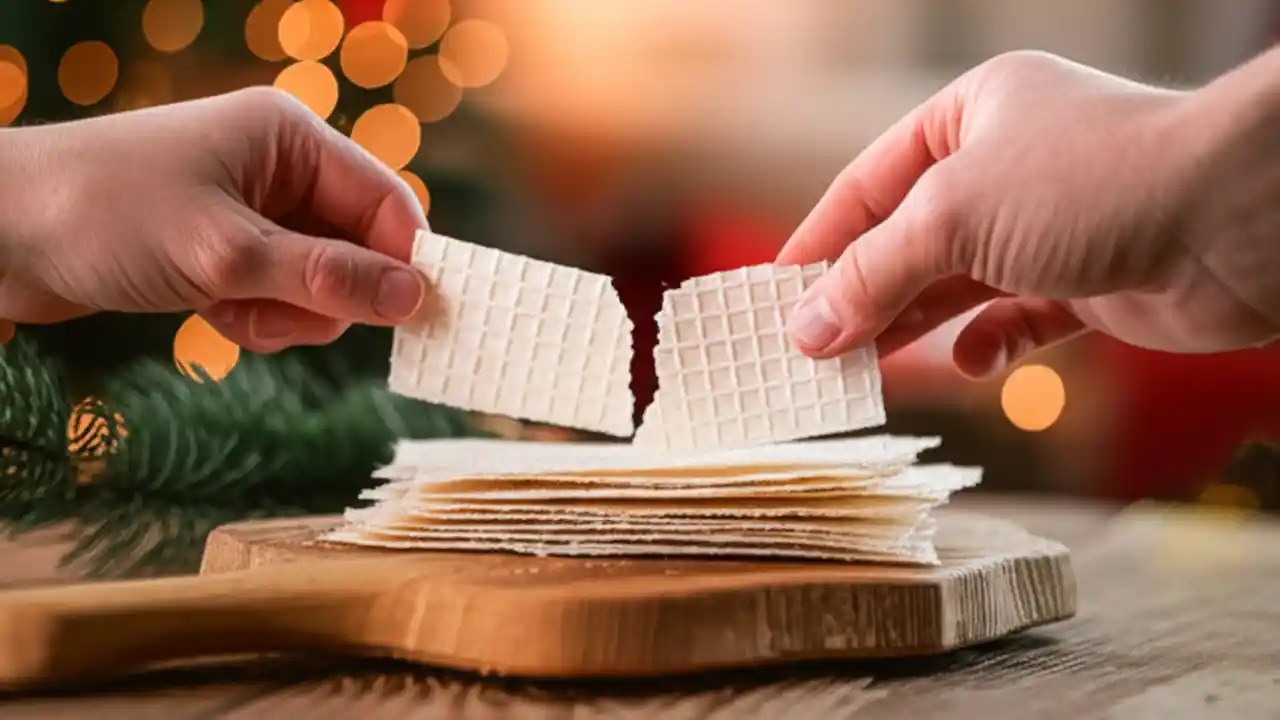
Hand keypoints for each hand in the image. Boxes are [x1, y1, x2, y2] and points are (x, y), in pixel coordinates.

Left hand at [0, 87, 428, 352]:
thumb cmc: (107, 215)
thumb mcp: (227, 253)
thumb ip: (327, 278)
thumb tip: (415, 299)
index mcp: (291, 138)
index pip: (388, 203)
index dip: (408, 263)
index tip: (419, 322)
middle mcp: (280, 169)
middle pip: (359, 248)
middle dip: (331, 297)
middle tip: (283, 315)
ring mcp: (253, 210)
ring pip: (321, 282)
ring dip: (291, 315)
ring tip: (235, 315)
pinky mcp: (227, 249)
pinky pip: (281, 296)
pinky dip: (259, 319)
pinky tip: (215, 318)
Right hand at [780, 49, 1279, 376]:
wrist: (1237, 220)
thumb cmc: (1095, 181)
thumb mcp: (953, 216)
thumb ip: (872, 274)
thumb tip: (805, 329)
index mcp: (972, 115)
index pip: (870, 182)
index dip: (820, 239)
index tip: (775, 294)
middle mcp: (1009, 166)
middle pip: (909, 239)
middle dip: (861, 293)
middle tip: (808, 349)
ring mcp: (1050, 227)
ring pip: (958, 285)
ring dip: (912, 327)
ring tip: (861, 371)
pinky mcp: (1088, 282)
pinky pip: (1019, 320)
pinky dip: (991, 345)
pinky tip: (973, 364)